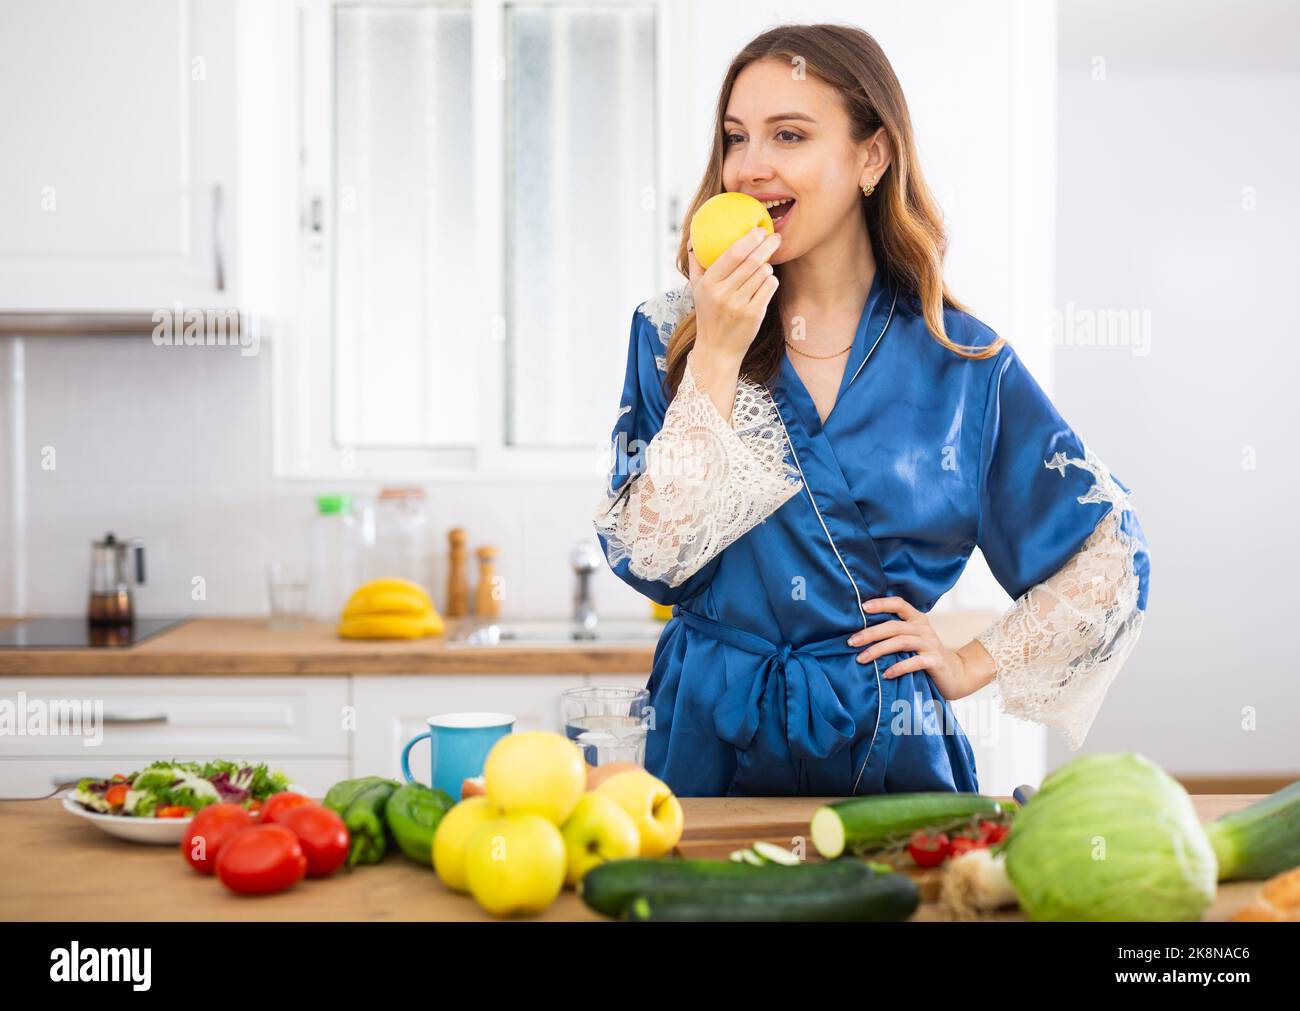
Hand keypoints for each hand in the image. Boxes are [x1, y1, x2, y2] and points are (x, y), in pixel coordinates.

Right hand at [687, 227, 781, 363]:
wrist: (717, 349)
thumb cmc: (708, 315)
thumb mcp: (697, 290)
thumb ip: (696, 265)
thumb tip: (693, 243)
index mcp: (709, 284)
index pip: (733, 254)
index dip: (750, 239)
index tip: (760, 230)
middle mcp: (723, 294)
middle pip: (752, 261)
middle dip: (767, 245)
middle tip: (776, 237)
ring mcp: (740, 305)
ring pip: (764, 273)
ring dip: (767, 266)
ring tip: (764, 268)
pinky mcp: (754, 314)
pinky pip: (770, 287)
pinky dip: (771, 281)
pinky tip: (765, 282)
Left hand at [847, 596, 987, 700]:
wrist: (956, 675)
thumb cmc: (924, 656)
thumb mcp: (911, 641)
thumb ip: (893, 634)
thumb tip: (859, 634)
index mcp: (917, 619)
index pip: (899, 604)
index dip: (881, 603)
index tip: (862, 608)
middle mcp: (924, 629)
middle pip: (894, 626)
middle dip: (870, 633)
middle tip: (851, 641)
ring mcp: (931, 645)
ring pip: (901, 642)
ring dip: (878, 650)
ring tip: (861, 659)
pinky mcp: (935, 662)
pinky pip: (915, 662)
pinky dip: (898, 667)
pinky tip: (885, 674)